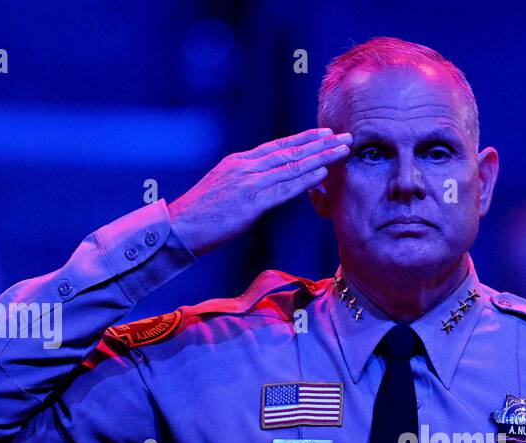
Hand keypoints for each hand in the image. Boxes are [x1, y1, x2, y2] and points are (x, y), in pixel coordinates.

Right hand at [166, 128, 352, 255]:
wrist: (179, 227)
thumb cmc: (201, 213)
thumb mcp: (225, 188)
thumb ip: (246, 180)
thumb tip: (266, 181)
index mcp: (240, 161)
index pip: (278, 145)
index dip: (305, 138)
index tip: (326, 132)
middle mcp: (246, 167)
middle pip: (290, 151)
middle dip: (320, 143)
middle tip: (346, 136)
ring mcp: (249, 184)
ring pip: (292, 166)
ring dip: (320, 157)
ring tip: (342, 150)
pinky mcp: (250, 204)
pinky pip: (283, 190)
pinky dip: (305, 180)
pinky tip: (322, 173)